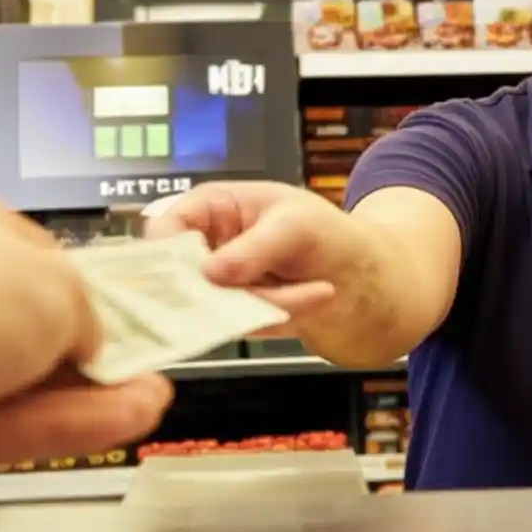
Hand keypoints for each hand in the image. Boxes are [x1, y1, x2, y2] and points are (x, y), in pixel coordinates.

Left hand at [0, 179, 172, 473]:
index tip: (113, 306)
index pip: (24, 251)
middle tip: (133, 361)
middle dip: (85, 350)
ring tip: (144, 398)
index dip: (73, 281)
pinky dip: (65, 425)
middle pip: (25, 326)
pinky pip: (12, 424)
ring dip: (88, 394)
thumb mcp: (64, 282)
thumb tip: (89, 338)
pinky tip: (117, 420)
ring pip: (24, 383)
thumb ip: (85, 310)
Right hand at [145, 181, 343, 321]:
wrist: (366, 279)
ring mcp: (219, 285)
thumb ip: (252, 249)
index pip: (166, 228)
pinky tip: (313, 296)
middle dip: (229, 287)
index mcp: (211, 207)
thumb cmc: (331, 235)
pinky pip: (239, 325)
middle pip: (181, 276)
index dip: (168, 253)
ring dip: (266, 302)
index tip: (196, 274)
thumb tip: (209, 272)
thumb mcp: (296, 227)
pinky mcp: (234, 315)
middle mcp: (207, 247)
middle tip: (267, 287)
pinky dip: (278, 315)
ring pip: (213, 307)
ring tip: (315, 287)